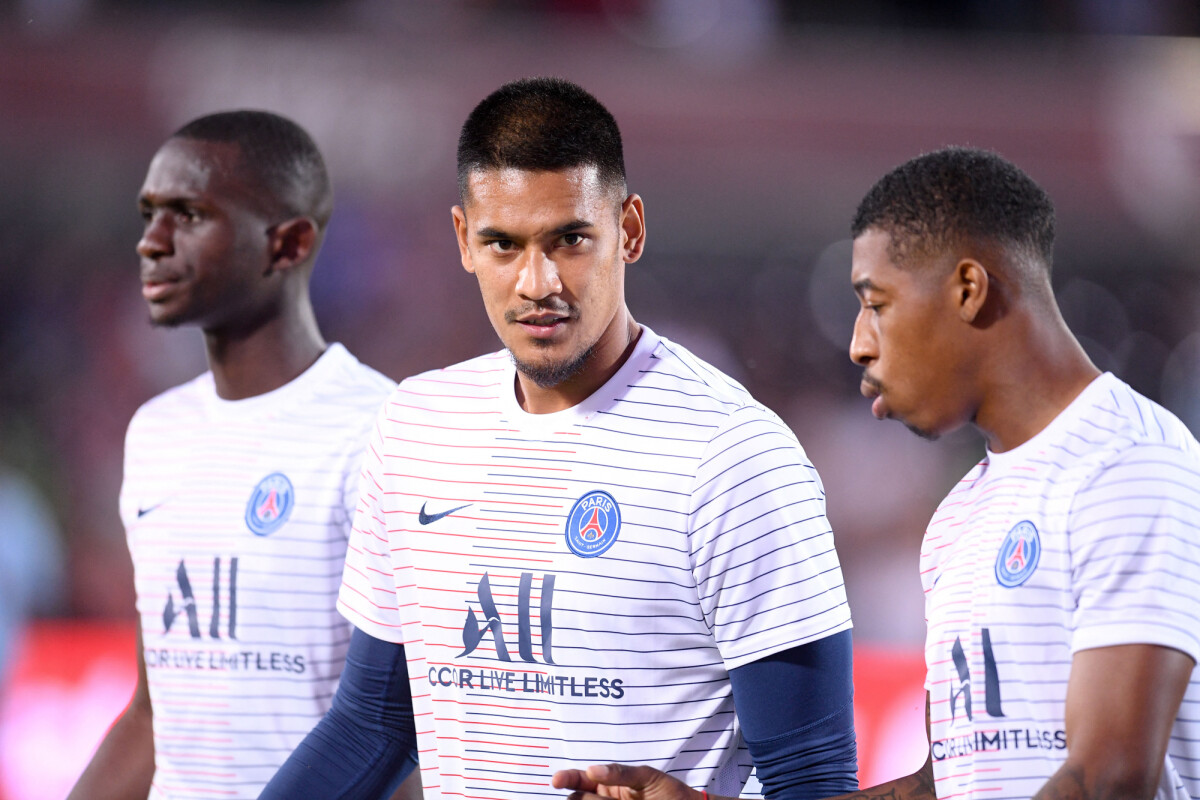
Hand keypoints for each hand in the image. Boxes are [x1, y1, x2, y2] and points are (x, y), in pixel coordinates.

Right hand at [551, 763, 706, 799]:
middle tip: (587, 797)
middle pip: (580, 799)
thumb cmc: (670, 792)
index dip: (566, 778)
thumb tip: (591, 770)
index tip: (556, 780)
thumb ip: (620, 773)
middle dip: (579, 798)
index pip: (580, 781)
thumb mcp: (646, 777)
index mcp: (608, 785)